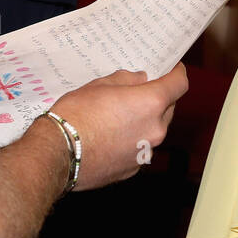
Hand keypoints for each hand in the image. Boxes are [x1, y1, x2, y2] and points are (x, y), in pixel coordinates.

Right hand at [50, 64, 187, 190]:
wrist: (58, 154)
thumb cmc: (76, 116)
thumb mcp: (99, 85)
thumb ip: (126, 80)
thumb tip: (140, 80)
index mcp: (151, 103)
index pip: (179, 84)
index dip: (177, 74)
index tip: (173, 69)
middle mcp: (155, 129)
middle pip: (168, 108)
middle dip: (158, 99)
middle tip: (139, 92)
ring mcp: (146, 152)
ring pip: (154, 130)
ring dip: (144, 121)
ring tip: (118, 116)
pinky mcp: (133, 168)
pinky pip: (140, 148)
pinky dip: (132, 140)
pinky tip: (111, 136)